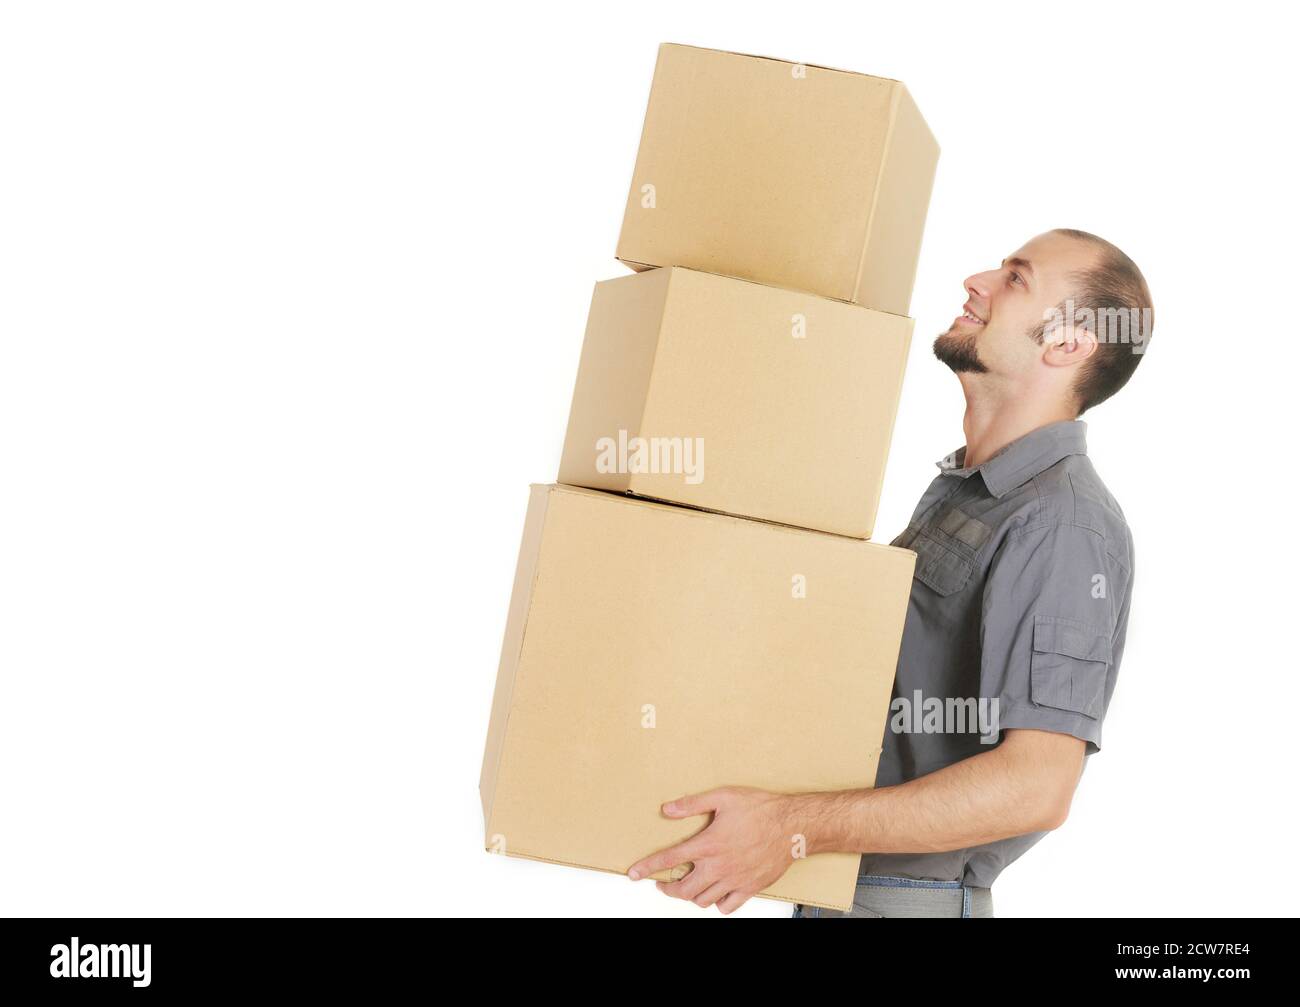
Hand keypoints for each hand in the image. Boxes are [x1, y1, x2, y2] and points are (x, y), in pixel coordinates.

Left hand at [626, 786, 799, 913]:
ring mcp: (735, 880)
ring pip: (703, 900)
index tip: (634, 874)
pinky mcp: (750, 888)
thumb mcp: (723, 797)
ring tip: (688, 887)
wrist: (793, 826)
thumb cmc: (762, 809)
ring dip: (691, 896)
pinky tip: (715, 893)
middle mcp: (719, 866)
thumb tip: (668, 809)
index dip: (648, 868)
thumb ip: (692, 804)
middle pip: (683, 890)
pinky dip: (717, 904)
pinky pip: (727, 907)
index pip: (669, 859)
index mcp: (709, 844)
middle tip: (663, 884)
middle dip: (668, 889)